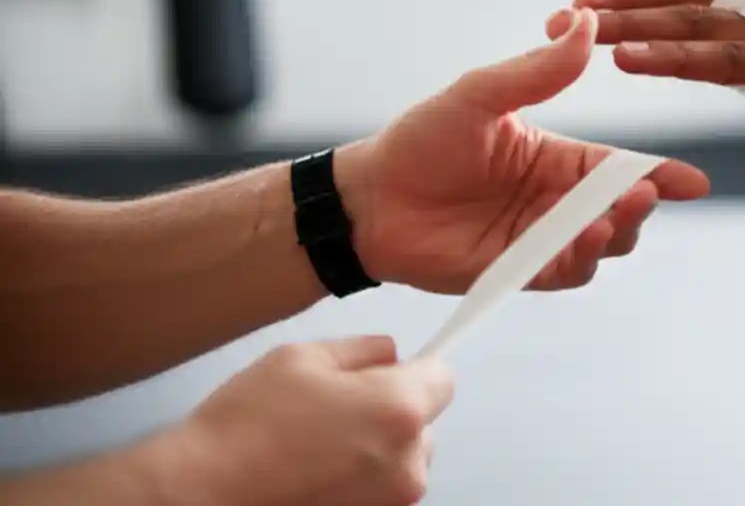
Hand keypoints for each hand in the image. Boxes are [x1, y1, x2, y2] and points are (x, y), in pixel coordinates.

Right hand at [182, 336, 453, 504]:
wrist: (204, 494)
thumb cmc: (248, 425)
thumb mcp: (303, 358)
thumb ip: (363, 349)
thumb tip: (391, 355)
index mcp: (399, 409)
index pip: (444, 377)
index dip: (416, 370)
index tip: (389, 373)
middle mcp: (409, 462)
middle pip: (424, 424)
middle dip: (393, 413)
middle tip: (336, 411)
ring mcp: (393, 502)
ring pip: (403, 462)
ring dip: (378, 452)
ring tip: (319, 448)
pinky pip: (381, 492)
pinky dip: (360, 483)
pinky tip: (316, 475)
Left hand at [336, 10, 709, 293]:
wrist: (368, 196)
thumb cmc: (421, 141)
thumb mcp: (480, 95)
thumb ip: (538, 70)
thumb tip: (587, 22)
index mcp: (557, 159)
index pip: (619, 166)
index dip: (660, 175)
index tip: (693, 181)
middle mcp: (557, 201)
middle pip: (621, 211)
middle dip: (639, 205)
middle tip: (639, 194)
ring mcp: (539, 240)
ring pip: (600, 246)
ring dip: (612, 234)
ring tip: (605, 218)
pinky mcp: (516, 273)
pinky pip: (561, 274)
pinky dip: (576, 262)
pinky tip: (577, 245)